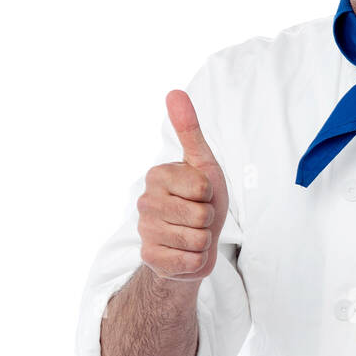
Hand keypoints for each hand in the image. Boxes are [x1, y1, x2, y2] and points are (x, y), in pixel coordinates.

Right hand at [137, 90, 229, 281]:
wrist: (193, 242)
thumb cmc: (201, 200)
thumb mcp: (202, 163)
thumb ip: (189, 129)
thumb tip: (174, 92)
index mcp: (157, 176)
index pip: (202, 188)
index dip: (210, 195)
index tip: (201, 195)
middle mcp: (144, 202)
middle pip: (201, 216)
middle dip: (209, 221)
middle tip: (198, 218)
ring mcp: (145, 231)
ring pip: (197, 240)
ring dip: (203, 241)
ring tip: (193, 234)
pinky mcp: (150, 258)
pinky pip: (190, 263)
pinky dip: (196, 261)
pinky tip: (185, 253)